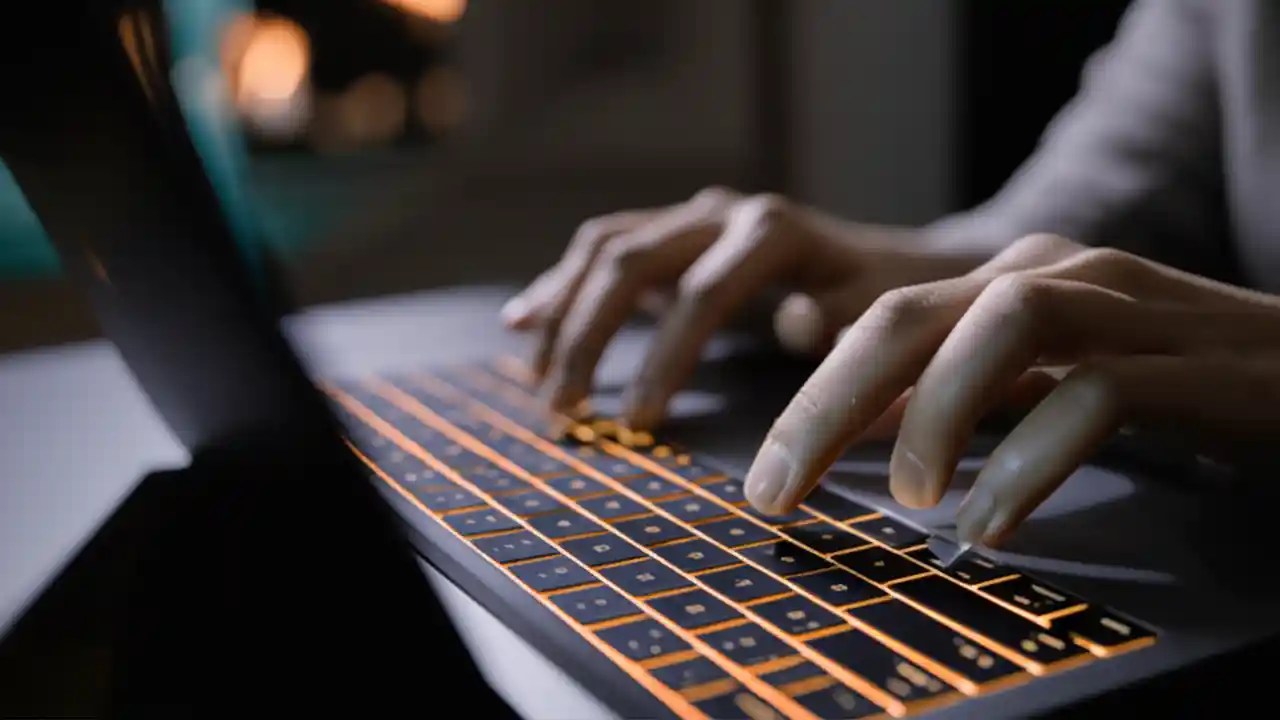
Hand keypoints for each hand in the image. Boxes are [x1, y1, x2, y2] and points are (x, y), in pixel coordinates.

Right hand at [502, 187, 984, 428]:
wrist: (905, 265)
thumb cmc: (898, 303)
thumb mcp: (888, 315)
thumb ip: (847, 321)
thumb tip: (797, 321)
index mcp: (773, 231)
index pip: (700, 292)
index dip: (664, 358)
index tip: (638, 422)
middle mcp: (723, 212)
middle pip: (629, 262)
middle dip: (588, 337)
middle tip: (563, 411)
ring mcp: (694, 217)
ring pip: (605, 250)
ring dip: (564, 313)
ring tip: (539, 381)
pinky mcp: (677, 232)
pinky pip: (604, 250)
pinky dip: (563, 286)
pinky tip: (523, 321)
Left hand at [743, 233, 1279, 546]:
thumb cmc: (1167, 380)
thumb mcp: (1041, 381)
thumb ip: (958, 393)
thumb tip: (860, 425)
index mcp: (1006, 280)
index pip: (877, 323)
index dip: (808, 398)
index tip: (764, 481)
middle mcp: (1055, 274)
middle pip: (909, 315)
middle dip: (826, 403)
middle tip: (777, 491)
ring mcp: (1128, 309)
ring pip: (1001, 326)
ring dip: (936, 412)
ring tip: (904, 496)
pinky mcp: (1193, 362)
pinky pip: (1098, 393)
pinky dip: (1033, 458)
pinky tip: (993, 522)